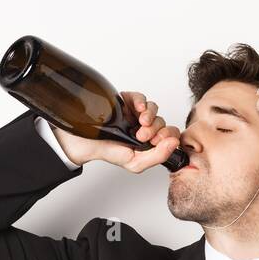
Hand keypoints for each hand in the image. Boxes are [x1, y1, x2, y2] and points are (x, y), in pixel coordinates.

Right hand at [53, 91, 181, 171]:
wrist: (84, 143)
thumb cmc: (108, 152)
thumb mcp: (135, 162)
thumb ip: (157, 156)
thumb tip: (174, 143)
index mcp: (150, 141)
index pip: (170, 134)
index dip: (168, 136)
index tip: (157, 141)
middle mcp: (144, 126)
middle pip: (162, 121)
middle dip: (156, 129)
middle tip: (142, 136)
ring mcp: (134, 113)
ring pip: (153, 108)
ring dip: (151, 116)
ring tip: (141, 124)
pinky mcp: (124, 101)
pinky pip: (140, 96)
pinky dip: (142, 101)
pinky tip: (138, 109)